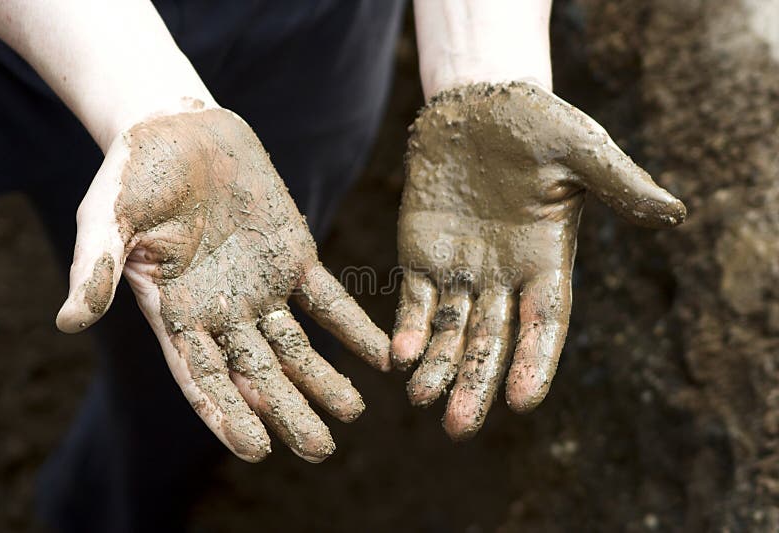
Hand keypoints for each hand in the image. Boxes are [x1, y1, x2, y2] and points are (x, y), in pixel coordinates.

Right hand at [56, 100, 389, 462]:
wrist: (180, 127)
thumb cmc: (133, 172)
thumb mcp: (107, 216)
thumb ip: (94, 266)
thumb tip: (66, 321)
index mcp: (177, 312)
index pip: (205, 376)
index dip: (228, 412)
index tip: (257, 448)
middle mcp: (223, 311)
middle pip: (259, 373)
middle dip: (287, 410)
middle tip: (319, 449)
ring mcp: (262, 286)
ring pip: (297, 345)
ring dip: (325, 378)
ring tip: (353, 410)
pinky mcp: (295, 256)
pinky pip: (328, 299)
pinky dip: (353, 326)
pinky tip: (380, 354)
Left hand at [391, 82, 685, 439]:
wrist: (476, 105)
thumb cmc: (535, 123)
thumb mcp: (580, 149)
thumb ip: (619, 183)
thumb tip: (674, 212)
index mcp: (546, 260)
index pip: (544, 322)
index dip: (534, 359)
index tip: (521, 400)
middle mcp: (503, 277)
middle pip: (492, 340)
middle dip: (476, 381)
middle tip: (459, 426)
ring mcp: (461, 271)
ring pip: (450, 331)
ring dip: (437, 367)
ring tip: (422, 401)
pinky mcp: (422, 257)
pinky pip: (415, 302)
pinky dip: (408, 330)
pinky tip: (398, 358)